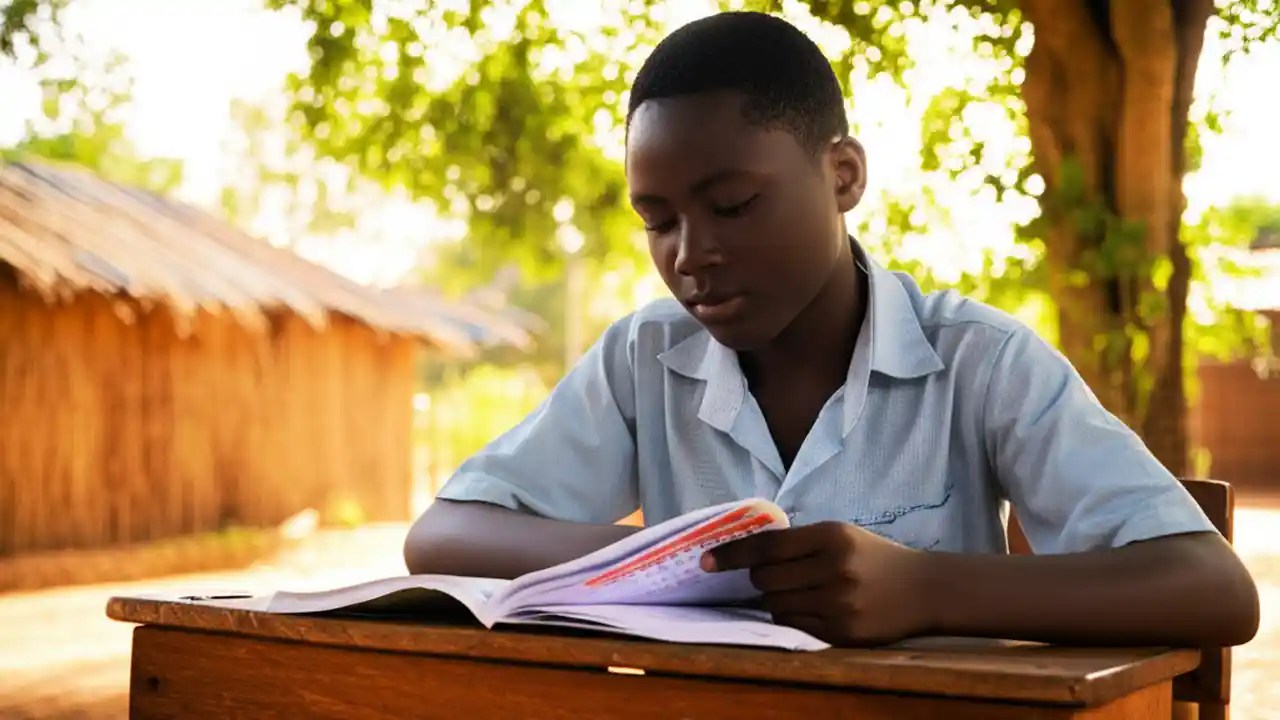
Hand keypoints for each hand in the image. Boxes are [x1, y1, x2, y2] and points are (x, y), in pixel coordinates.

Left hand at [702, 521, 934, 645]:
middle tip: (770, 575)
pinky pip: (793, 625)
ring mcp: (838, 604)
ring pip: (775, 605)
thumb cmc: (872, 556)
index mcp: (830, 537)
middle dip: (759, 578)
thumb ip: (797, 542)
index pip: (767, 546)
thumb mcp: (839, 534)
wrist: (923, 589)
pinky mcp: (841, 633)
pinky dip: (791, 616)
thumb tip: (746, 553)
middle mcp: (833, 570)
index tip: (705, 561)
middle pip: (765, 579)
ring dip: (774, 598)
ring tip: (797, 590)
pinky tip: (809, 606)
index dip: (731, 554)